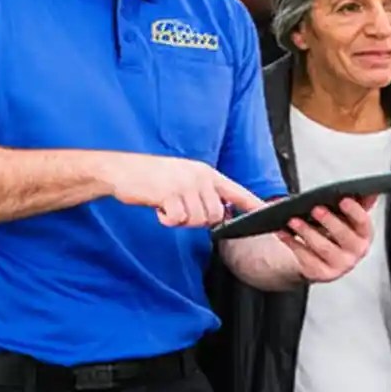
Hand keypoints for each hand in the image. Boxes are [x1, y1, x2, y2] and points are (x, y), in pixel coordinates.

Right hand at [101, 152, 265, 227]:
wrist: (123, 170)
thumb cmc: (153, 177)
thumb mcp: (183, 178)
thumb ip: (203, 193)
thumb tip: (220, 214)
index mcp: (205, 172)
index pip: (235, 190)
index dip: (252, 204)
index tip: (267, 213)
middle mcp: (199, 177)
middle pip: (214, 215)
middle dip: (197, 220)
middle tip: (179, 209)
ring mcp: (184, 184)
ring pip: (197, 220)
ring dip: (180, 220)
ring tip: (167, 205)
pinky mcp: (169, 194)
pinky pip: (177, 221)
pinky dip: (166, 220)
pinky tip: (158, 207)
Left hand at [275, 195, 374, 282]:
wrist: (320, 258)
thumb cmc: (334, 232)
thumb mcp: (345, 217)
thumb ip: (356, 203)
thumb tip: (369, 191)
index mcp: (364, 234)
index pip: (363, 222)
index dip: (354, 211)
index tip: (343, 200)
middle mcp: (356, 251)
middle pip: (344, 236)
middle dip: (329, 221)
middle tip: (316, 209)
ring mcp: (340, 265)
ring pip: (323, 248)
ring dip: (307, 232)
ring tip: (293, 220)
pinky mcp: (322, 273)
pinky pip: (306, 258)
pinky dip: (292, 243)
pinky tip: (284, 233)